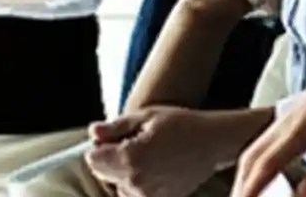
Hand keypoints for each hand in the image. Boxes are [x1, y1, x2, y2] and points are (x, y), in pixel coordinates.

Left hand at [86, 107, 267, 196]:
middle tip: (134, 144)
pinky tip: (155, 168)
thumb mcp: (146, 116)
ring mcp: (149, 196)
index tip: (112, 138)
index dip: (100, 147)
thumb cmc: (181, 124)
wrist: (212, 142)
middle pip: (103, 175)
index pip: (93, 160)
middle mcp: (137, 182)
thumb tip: (93, 132)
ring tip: (148, 156)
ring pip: (119, 187)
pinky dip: (139, 184)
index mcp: (130, 158)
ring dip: (124, 174)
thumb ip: (115, 127)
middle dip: (111, 160)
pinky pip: (136, 195)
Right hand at [234, 52, 305, 196]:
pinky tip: (260, 173)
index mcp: (300, 132)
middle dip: (241, 184)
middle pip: (251, 157)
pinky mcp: (288, 117)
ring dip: (245, 173)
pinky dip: (255, 161)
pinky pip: (262, 142)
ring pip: (254, 149)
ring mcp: (284, 118)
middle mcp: (285, 123)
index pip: (267, 166)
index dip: (251, 188)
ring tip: (244, 194)